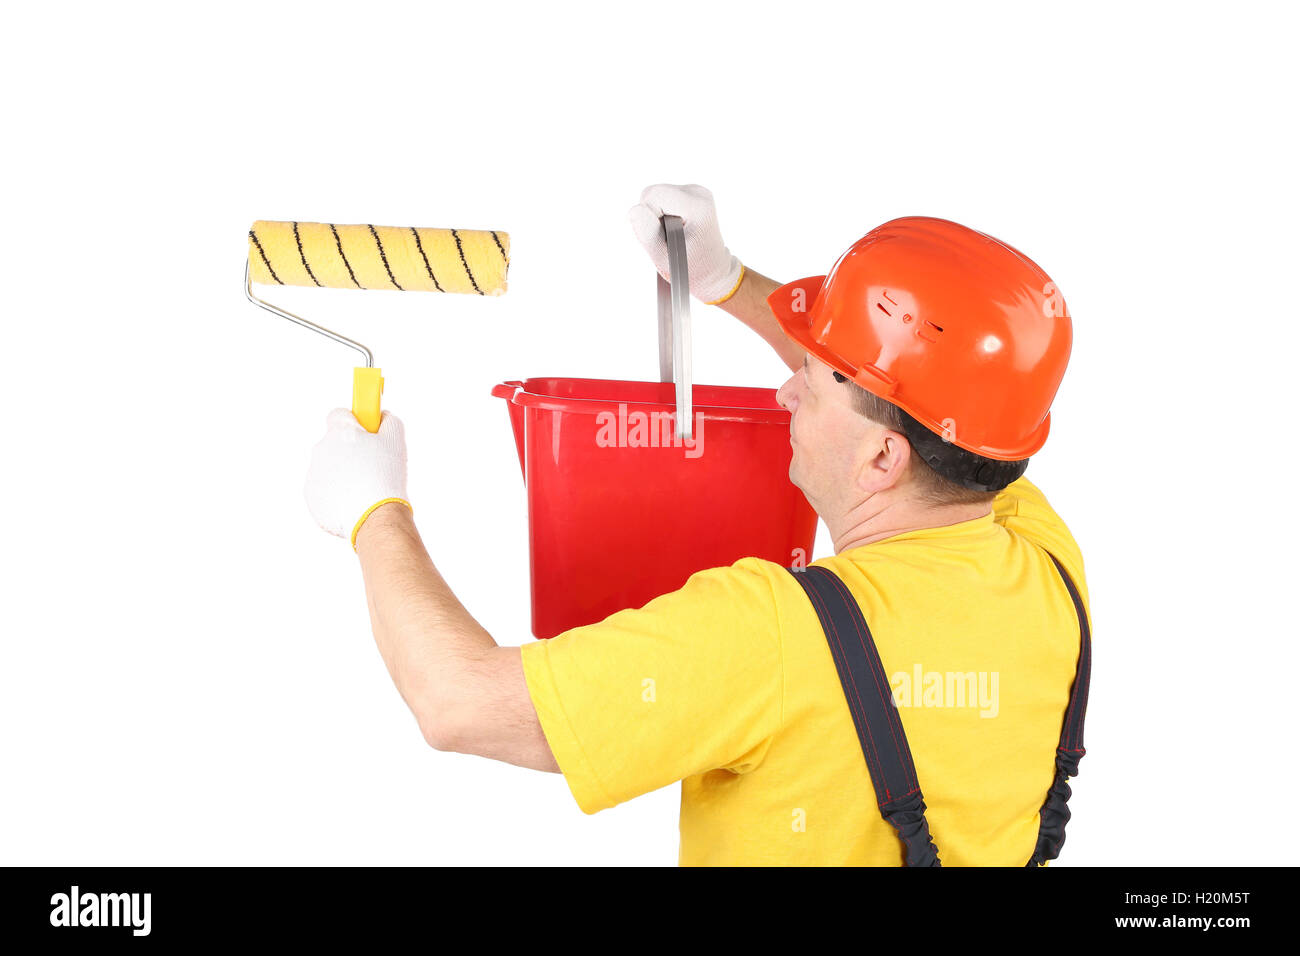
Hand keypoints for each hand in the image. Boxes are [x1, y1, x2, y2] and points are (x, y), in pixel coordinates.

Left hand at [304, 409, 410, 547]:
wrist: (375, 516)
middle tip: (372, 465)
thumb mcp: (396, 439)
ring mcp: (314, 475)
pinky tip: (356, 501)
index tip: (365, 432)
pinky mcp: (312, 498)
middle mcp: (321, 450)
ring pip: (329, 468)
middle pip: (334, 444)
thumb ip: (389, 421)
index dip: (353, 422)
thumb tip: (383, 416)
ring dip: (344, 474)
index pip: (338, 414)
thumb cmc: (386, 476)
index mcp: (339, 432)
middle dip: (350, 452)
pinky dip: (338, 494)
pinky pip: (325, 491)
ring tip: (366, 488)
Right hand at [628, 184, 743, 304]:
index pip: (654, 195)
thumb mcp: (665, 259)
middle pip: (653, 192)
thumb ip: (648, 234)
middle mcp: (698, 193)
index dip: (647, 217)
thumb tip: (634, 210)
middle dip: (651, 216)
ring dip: (656, 216)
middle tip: (665, 238)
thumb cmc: (692, 268)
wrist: (712, 269)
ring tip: (671, 235)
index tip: (661, 237)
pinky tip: (673, 228)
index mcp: (697, 206)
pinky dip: (661, 213)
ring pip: (656, 194)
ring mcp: (696, 191)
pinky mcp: (690, 194)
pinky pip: (662, 198)